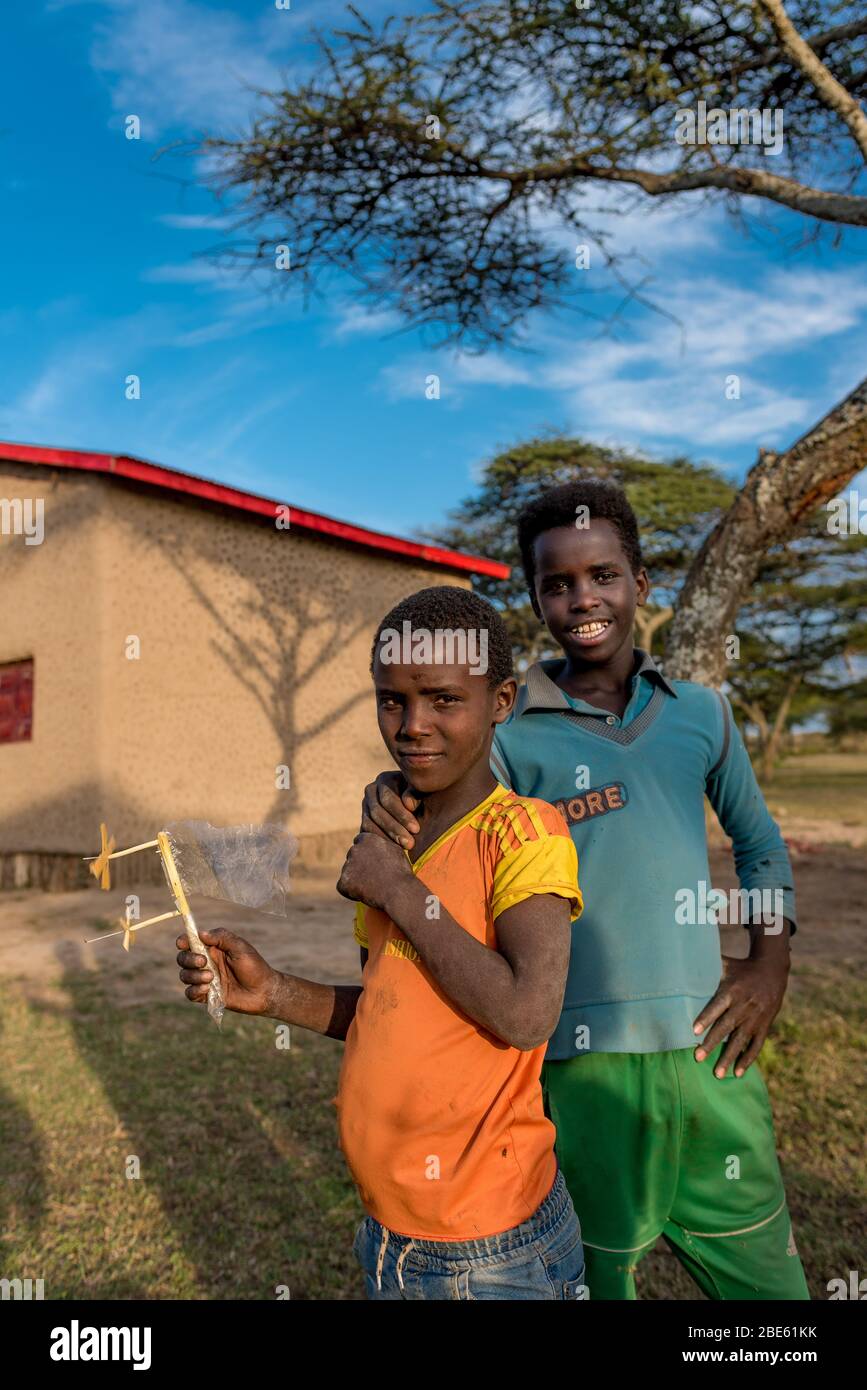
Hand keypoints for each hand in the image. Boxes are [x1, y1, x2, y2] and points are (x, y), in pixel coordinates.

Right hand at [176, 928, 277, 1016]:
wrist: (263, 992)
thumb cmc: (255, 967)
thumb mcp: (241, 947)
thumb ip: (222, 938)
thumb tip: (200, 933)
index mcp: (213, 948)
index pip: (190, 942)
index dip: (183, 941)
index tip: (183, 944)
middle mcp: (206, 962)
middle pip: (183, 958)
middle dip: (188, 959)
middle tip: (203, 962)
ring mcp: (205, 979)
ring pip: (185, 975)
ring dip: (193, 976)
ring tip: (211, 978)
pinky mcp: (207, 995)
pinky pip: (190, 993)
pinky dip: (194, 991)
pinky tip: (206, 989)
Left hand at [336, 830, 413, 912]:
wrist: (399, 891)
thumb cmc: (401, 872)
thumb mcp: (395, 850)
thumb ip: (382, 844)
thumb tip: (378, 843)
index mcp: (366, 838)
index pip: (360, 843)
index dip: (368, 854)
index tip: (376, 864)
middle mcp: (354, 849)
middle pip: (353, 857)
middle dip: (360, 866)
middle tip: (375, 877)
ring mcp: (347, 865)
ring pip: (349, 873)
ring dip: (357, 879)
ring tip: (374, 886)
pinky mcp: (343, 882)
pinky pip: (344, 887)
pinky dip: (352, 892)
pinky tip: (367, 894)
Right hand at [361, 771, 421, 847]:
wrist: (416, 801)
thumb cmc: (423, 793)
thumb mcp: (422, 790)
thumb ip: (416, 793)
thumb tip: (408, 804)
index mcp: (385, 779)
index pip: (388, 798)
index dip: (402, 815)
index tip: (416, 829)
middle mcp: (371, 790)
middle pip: (378, 812)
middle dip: (395, 829)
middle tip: (410, 844)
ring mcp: (365, 805)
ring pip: (370, 823)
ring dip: (387, 837)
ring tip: (404, 848)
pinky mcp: (365, 819)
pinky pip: (367, 831)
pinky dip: (379, 840)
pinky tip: (392, 850)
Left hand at [692, 954, 788, 1076]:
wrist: (773, 970)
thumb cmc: (742, 968)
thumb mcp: (726, 964)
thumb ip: (706, 966)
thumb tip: (682, 959)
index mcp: (732, 990)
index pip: (717, 1006)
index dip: (706, 1018)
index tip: (694, 1031)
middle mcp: (744, 1006)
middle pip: (726, 1027)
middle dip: (712, 1043)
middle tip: (698, 1057)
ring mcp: (755, 1018)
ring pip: (740, 1041)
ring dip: (729, 1058)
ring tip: (718, 1074)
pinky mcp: (764, 1026)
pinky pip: (756, 1045)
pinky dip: (747, 1060)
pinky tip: (738, 1073)